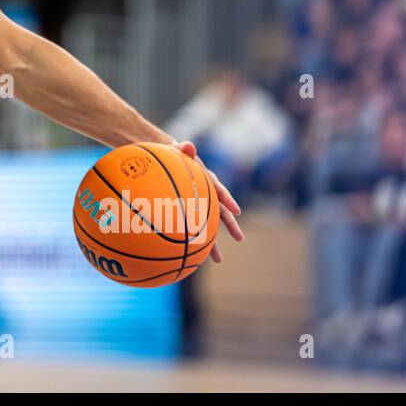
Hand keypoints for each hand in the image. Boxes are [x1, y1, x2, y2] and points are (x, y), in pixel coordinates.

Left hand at [173, 140, 243, 262]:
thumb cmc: (172, 157)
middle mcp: (206, 194)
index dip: (227, 199)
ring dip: (213, 243)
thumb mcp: (177, 151)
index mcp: (206, 180)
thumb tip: (188, 145)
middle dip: (230, 225)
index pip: (219, 190)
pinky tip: (192, 257)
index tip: (237, 210)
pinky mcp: (187, 213)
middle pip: (220, 211)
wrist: (165, 163)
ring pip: (207, 225)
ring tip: (218, 260)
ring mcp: (198, 205)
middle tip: (240, 238)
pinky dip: (193, 242)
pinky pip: (191, 228)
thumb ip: (183, 149)